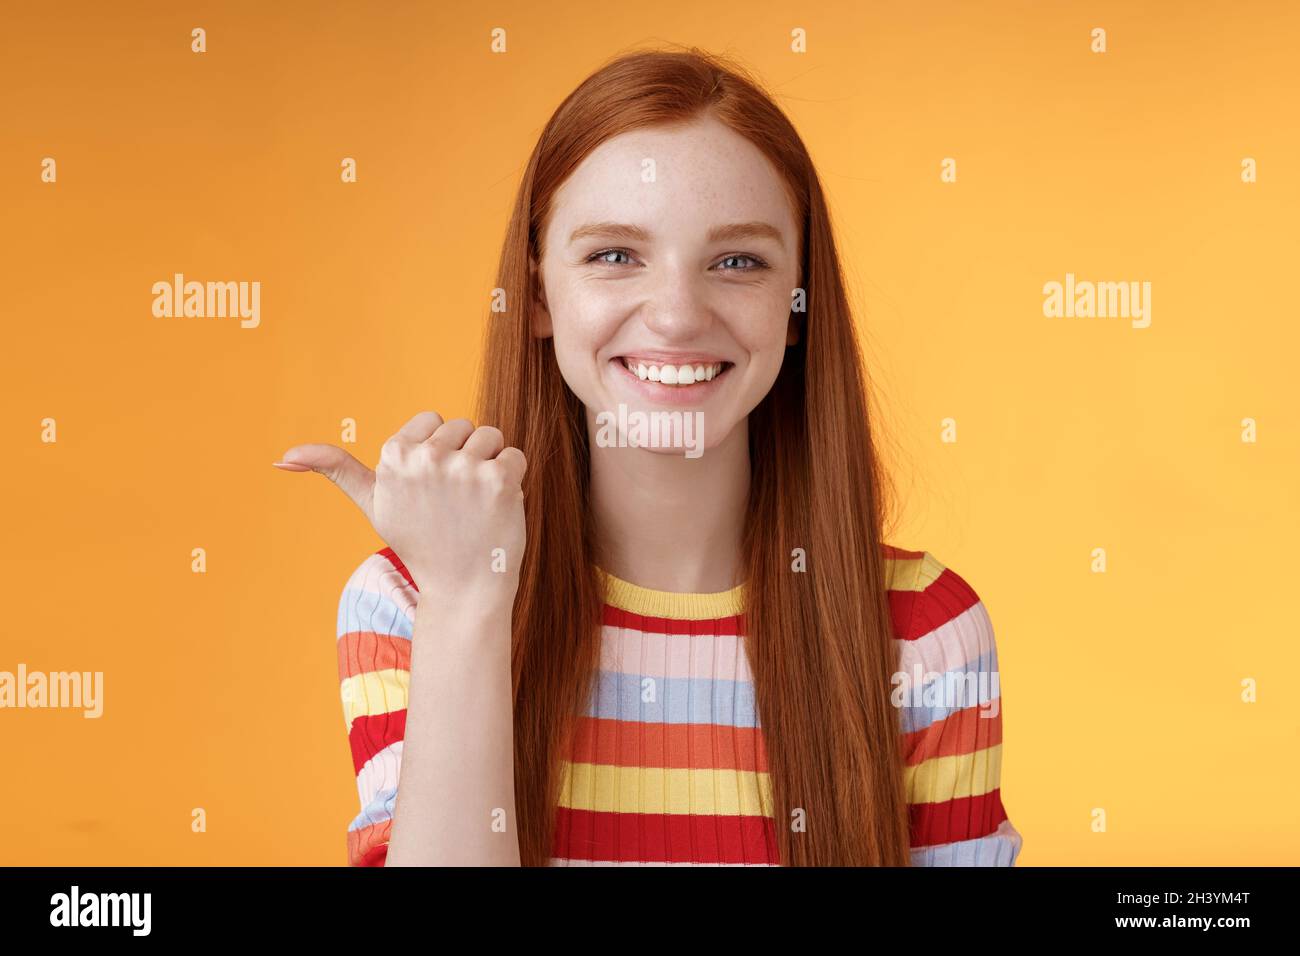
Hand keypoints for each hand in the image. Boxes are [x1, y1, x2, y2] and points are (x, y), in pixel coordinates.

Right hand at [273, 412, 526, 600]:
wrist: (462, 589)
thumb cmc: (420, 543)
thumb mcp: (374, 505)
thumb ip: (336, 470)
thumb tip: (282, 457)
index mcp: (392, 455)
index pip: (433, 420)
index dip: (438, 452)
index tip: (431, 488)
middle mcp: (424, 457)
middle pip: (464, 426)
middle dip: (465, 457)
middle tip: (455, 502)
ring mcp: (462, 467)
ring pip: (491, 437)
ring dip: (490, 467)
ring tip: (476, 504)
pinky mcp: (498, 478)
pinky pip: (515, 456)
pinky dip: (513, 480)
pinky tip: (497, 508)